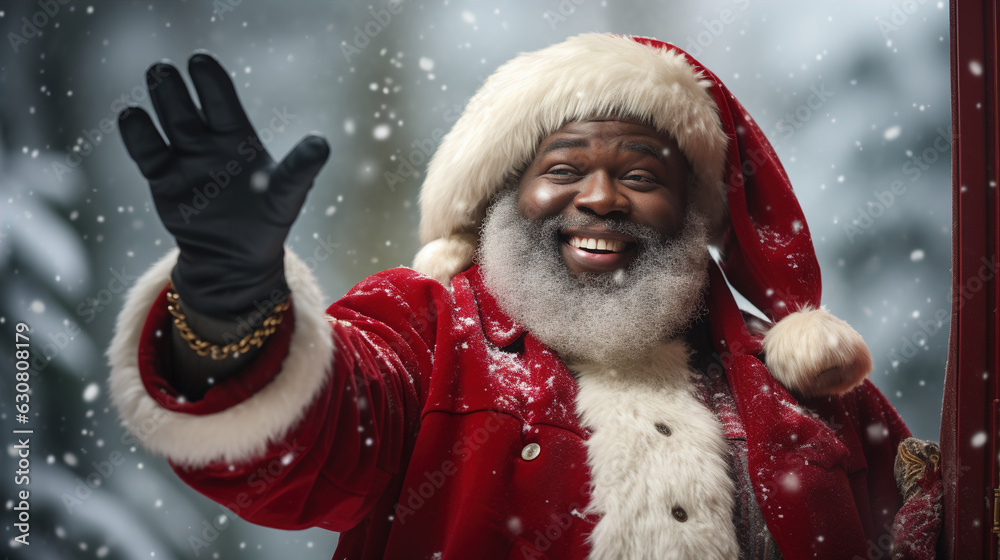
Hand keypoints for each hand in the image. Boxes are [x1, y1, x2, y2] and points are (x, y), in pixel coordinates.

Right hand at [119, 52, 329, 318]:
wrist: (236, 258)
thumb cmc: (267, 221)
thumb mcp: (287, 194)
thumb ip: (300, 168)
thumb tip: (321, 144)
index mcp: (237, 138)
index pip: (222, 103)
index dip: (211, 82)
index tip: (199, 61)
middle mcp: (207, 142)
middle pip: (188, 108)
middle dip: (175, 88)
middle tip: (163, 68)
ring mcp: (184, 160)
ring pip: (168, 124)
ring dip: (160, 101)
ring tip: (154, 77)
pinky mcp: (163, 181)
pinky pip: (147, 153)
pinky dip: (138, 135)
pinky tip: (131, 116)